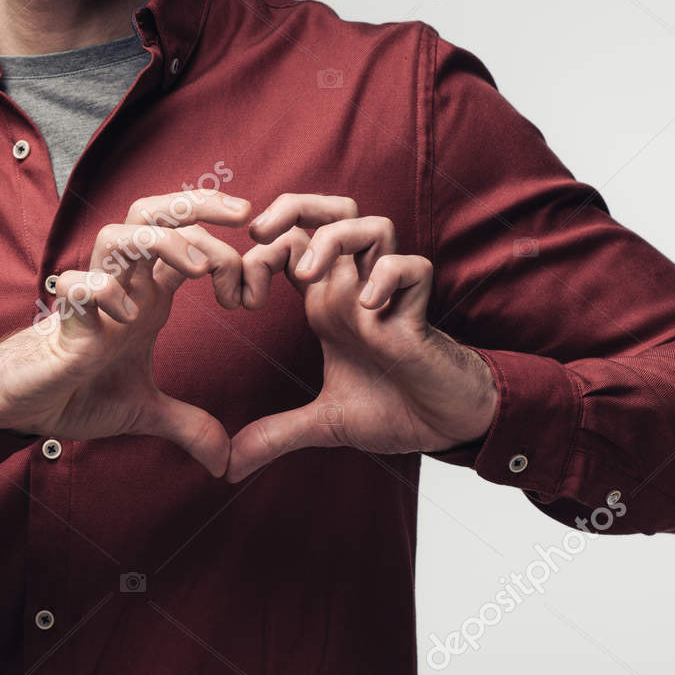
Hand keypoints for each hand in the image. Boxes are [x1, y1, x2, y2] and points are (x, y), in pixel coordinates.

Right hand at [0, 190, 251, 477]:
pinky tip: (126, 319)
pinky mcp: (65, 320)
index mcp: (146, 293)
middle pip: (155, 214)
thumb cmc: (78, 393)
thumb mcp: (145, 412)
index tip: (259, 271)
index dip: (224, 235)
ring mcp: (93, 296)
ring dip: (164, 241)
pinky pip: (80, 284)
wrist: (26, 408)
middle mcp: (122, 284)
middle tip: (247, 216)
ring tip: (197, 269)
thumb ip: (188, 426)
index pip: (184, 237)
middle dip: (200, 205)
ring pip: (121, 233)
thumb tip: (225, 462)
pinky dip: (105, 291)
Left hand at [227, 194, 496, 482]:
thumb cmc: (393, 410)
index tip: (236, 299)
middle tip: (261, 235)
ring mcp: (388, 296)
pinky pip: (411, 267)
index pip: (290, 244)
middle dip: (293, 208)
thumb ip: (275, 435)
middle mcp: (355, 289)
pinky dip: (387, 277)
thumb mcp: (322, 425)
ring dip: (334, 239)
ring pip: (371, 224)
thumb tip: (229, 466)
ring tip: (308, 276)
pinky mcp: (420, 312)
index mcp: (326, 302)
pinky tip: (369, 311)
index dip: (256, 256)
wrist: (445, 426)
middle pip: (331, 210)